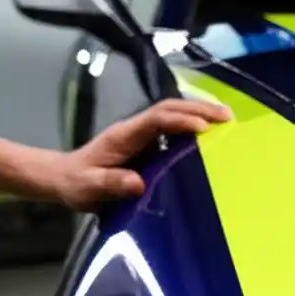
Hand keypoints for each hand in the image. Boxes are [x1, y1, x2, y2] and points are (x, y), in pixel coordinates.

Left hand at [53, 99, 230, 210]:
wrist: (66, 178)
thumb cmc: (78, 184)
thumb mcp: (88, 187)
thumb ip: (110, 183)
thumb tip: (138, 183)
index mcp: (123, 136)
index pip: (155, 120)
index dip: (179, 121)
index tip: (204, 129)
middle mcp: (135, 129)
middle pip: (168, 108)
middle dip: (198, 109)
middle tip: (228, 117)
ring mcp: (142, 134)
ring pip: (173, 113)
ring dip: (200, 112)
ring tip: (228, 118)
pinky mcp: (149, 142)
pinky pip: (174, 127)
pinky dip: (195, 123)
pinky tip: (213, 131)